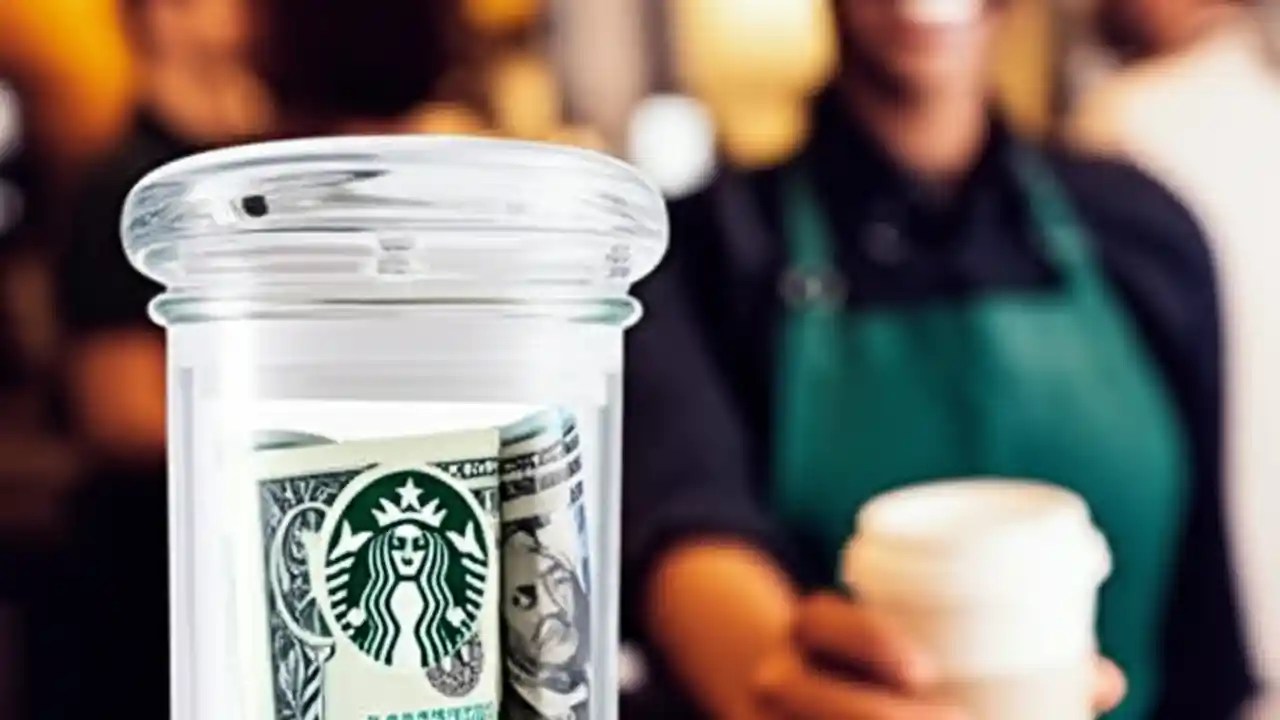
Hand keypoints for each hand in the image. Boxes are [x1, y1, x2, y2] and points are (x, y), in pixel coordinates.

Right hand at [754, 593, 1126, 719]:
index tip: (924, 671)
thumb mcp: (916, 644)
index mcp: (813, 634)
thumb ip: (1000, 658)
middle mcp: (779, 678)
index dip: (863, 638)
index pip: (819, 620)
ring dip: (853, 717)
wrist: (797, 690)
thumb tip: (1104, 682)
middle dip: (873, 716)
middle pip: (801, 696)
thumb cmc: (880, 667)